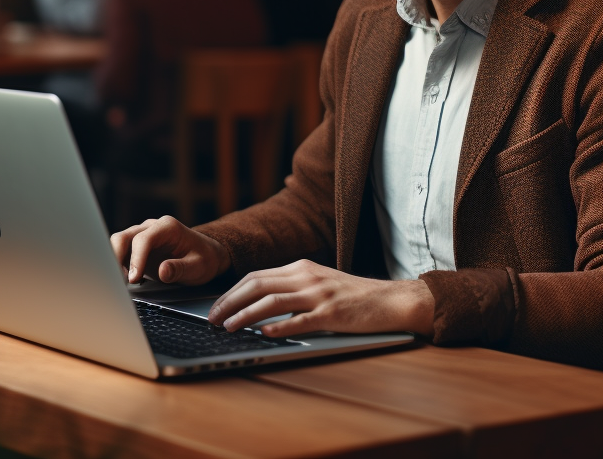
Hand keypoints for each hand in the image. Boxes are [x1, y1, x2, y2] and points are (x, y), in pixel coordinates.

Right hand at [110, 215, 230, 285]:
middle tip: (120, 281)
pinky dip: (118, 265)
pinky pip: (121, 253)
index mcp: (167, 226)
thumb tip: (163, 271)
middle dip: (117, 258)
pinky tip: (124, 281)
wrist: (206, 254)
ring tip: (121, 283)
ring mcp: (142, 235)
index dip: (136, 259)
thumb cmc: (204, 258)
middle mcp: (151, 227)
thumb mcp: (198, 266)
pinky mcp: (137, 247)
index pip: (143, 239)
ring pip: (118, 243)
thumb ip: (180, 268)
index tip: (134, 279)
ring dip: (115, 262)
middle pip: (123, 237)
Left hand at [207, 260, 434, 338]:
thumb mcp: (319, 282)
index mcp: (301, 268)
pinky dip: (279, 327)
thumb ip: (292, 288)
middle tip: (212, 318)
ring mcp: (319, 295)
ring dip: (246, 314)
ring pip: (273, 301)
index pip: (256, 277)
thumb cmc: (353, 295)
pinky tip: (264, 333)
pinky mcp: (332, 314)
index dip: (232, 292)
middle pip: (257, 285)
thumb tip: (258, 302)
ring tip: (229, 326)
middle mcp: (307, 277)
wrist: (389, 300)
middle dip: (230, 302)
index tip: (216, 307)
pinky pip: (300, 320)